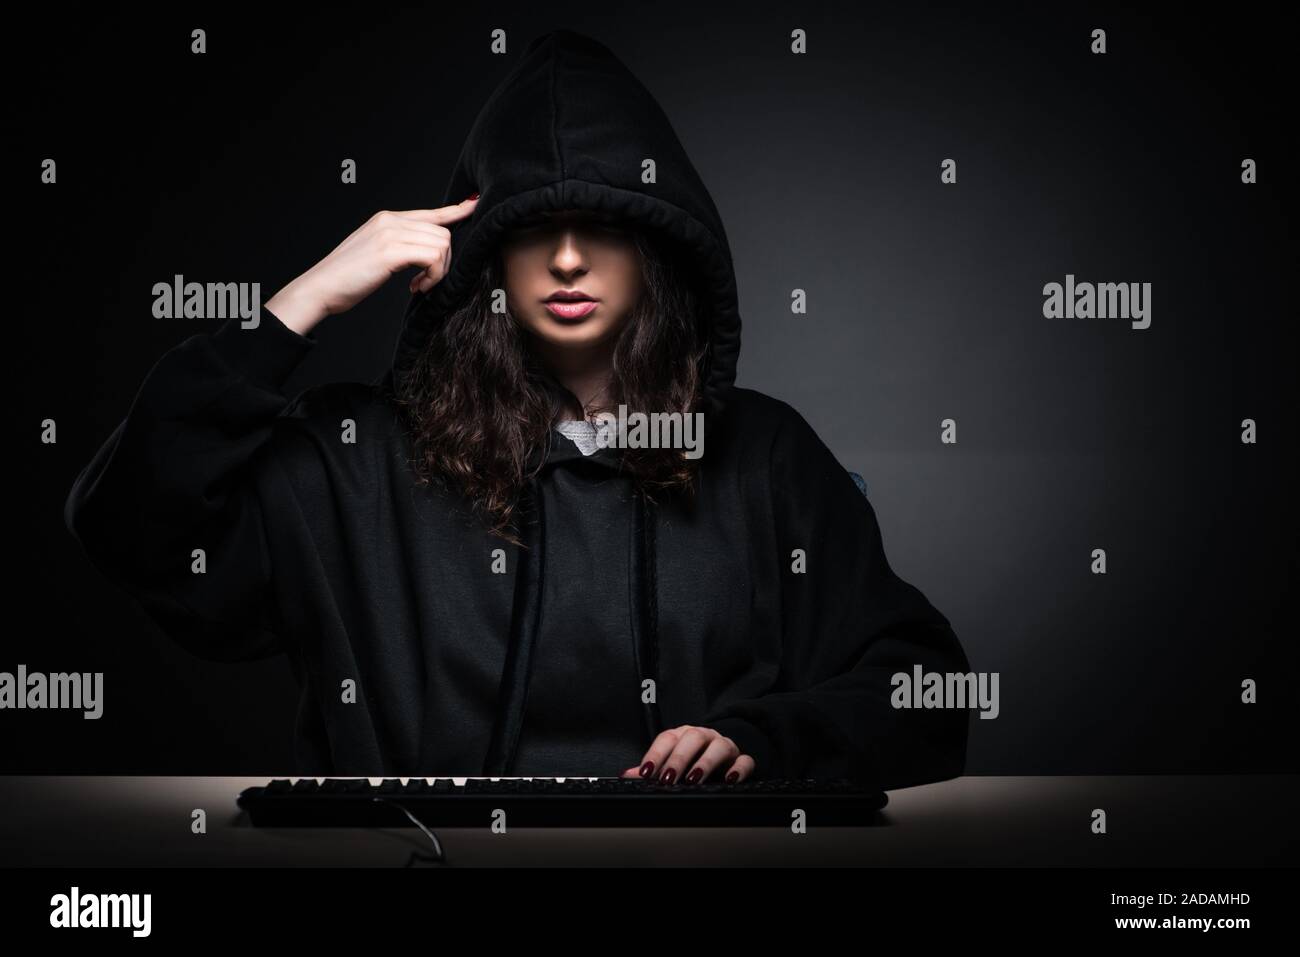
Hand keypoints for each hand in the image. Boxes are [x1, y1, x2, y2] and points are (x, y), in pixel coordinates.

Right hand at [265, 195, 479, 335]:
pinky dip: (432, 276)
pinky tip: (417, 288)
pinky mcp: (390, 250)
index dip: (455, 211)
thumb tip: (426, 254)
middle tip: (425, 282)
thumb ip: (399, 247)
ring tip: (419, 286)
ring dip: (438, 272)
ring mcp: (390, 233)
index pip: (430, 212)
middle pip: (442, 232)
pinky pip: (432, 257)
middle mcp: (390, 220)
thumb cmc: (346, 279)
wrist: (320, 288)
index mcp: (387, 219)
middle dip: (443, 262)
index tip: (473, 205)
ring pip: (441, 244)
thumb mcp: (376, 255)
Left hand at [618, 725, 755, 783]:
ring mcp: (724, 745)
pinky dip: (738, 769)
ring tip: (694, 779)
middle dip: (679, 759)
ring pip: (718, 746)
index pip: (667, 738)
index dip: (655, 754)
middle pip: (692, 738)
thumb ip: (651, 769)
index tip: (646, 772)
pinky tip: (730, 779)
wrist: (724, 754)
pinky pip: (744, 760)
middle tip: (668, 778)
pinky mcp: (740, 759)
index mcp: (683, 735)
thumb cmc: (693, 757)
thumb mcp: (670, 762)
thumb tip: (627, 775)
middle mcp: (704, 736)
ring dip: (705, 762)